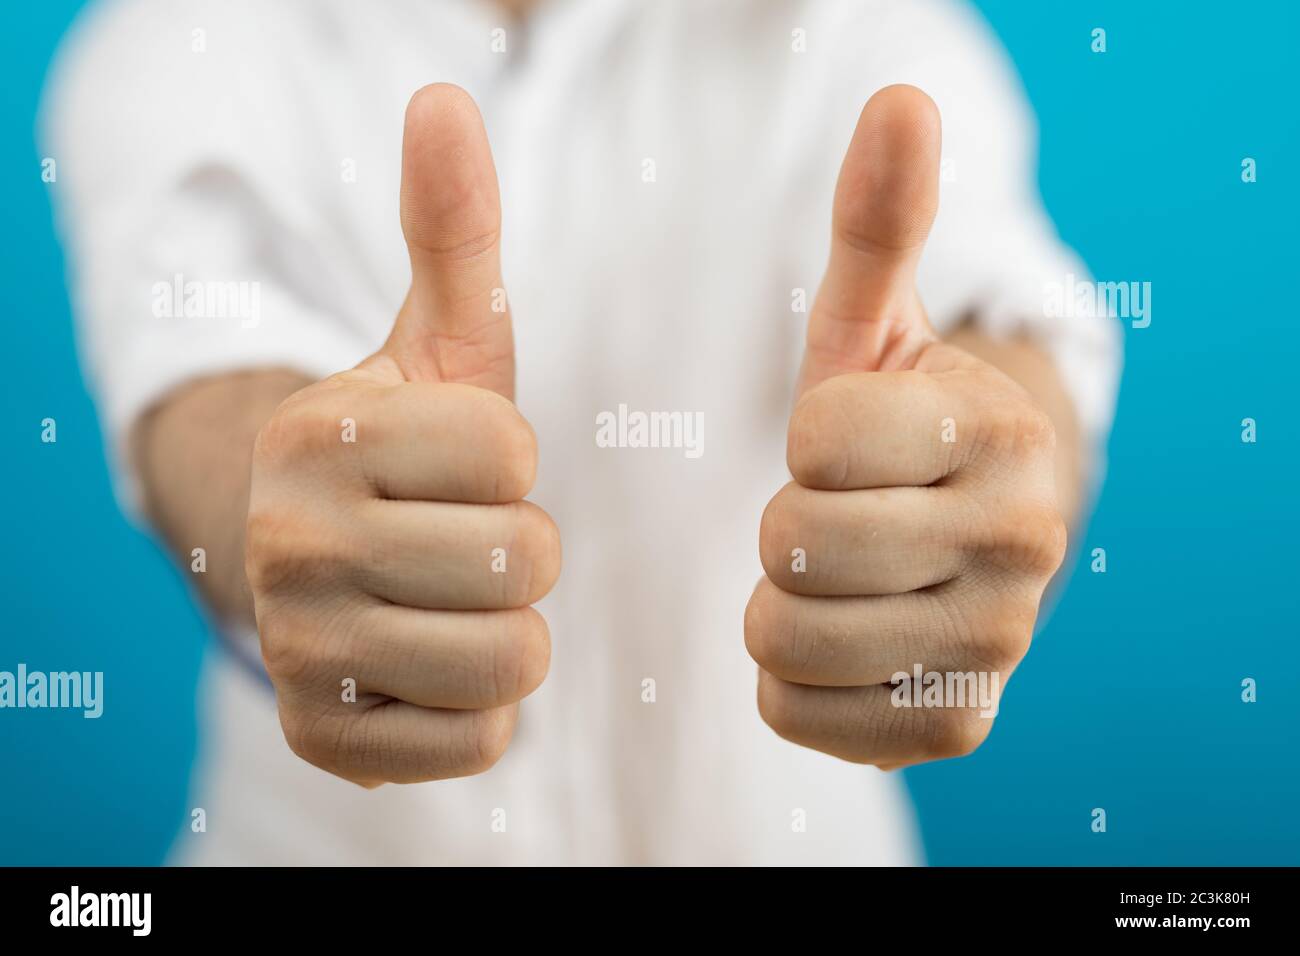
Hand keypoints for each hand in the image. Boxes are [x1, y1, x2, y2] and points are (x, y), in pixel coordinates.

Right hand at [245, 85, 559, 785]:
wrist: (326, 559)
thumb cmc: (409, 447)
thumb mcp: (438, 342)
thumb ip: (453, 229)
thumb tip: (443, 95)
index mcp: (319, 433)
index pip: (511, 457)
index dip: (513, 462)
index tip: (462, 463)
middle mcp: (286, 543)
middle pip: (523, 564)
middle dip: (520, 548)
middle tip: (462, 536)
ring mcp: (299, 651)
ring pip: (512, 662)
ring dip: (509, 627)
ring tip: (453, 597)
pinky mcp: (324, 740)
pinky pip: (480, 739)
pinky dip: (479, 706)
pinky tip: (432, 661)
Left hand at [745, 86, 1066, 768]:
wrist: (960, 541)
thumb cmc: (895, 429)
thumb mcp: (876, 328)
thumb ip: (876, 225)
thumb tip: (901, 97)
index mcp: (1000, 431)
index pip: (814, 441)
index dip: (800, 440)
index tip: (842, 444)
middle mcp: (1022, 543)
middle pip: (791, 545)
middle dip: (781, 525)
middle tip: (829, 517)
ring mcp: (995, 646)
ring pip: (783, 638)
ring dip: (777, 602)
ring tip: (831, 580)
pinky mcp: (955, 726)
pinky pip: (794, 713)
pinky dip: (789, 681)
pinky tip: (839, 641)